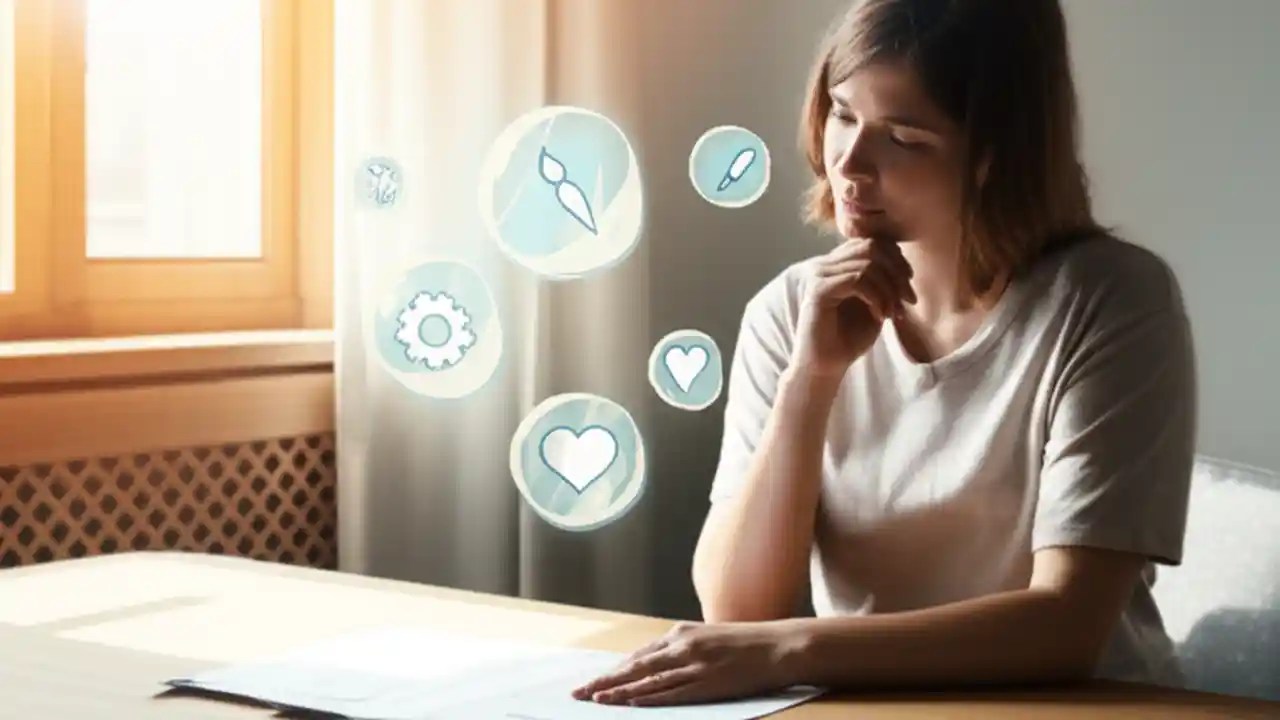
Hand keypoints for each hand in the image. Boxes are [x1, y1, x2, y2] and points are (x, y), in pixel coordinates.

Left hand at [570, 620, 806, 706]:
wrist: (778, 646)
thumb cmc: (746, 645)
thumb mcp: (708, 639)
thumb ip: (683, 650)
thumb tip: (659, 663)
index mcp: (681, 634)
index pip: (639, 655)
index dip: (613, 670)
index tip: (592, 680)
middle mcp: (683, 646)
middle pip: (635, 666)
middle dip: (605, 680)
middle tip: (578, 692)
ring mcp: (694, 664)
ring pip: (648, 680)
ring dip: (619, 691)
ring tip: (595, 700)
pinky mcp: (707, 682)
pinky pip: (671, 692)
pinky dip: (649, 698)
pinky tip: (631, 703)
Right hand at [790, 236, 915, 379]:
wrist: (826, 366)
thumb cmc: (849, 338)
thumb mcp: (875, 304)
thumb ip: (883, 282)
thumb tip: (902, 265)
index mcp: (838, 264)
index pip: (873, 242)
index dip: (897, 260)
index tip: (908, 288)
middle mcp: (826, 264)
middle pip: (872, 247)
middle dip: (897, 272)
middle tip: (908, 300)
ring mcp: (820, 275)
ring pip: (868, 264)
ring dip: (889, 289)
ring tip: (893, 314)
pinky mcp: (819, 291)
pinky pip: (857, 280)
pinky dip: (877, 297)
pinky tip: (880, 316)